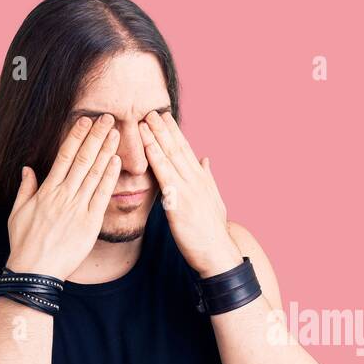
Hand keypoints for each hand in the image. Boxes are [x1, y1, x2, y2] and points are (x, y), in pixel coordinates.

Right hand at [6, 114, 122, 279]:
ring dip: (106, 150)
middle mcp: (63, 195)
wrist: (35, 271)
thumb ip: (26, 188)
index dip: (76, 136)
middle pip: (82, 159)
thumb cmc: (25, 243)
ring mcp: (77, 208)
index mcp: (46, 190)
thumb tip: (27, 168)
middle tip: (108, 118)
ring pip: (94, 173)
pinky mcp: (90, 223)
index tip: (85, 121)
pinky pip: (102, 195)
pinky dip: (109, 177)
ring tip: (117, 132)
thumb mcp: (18, 213)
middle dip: (96, 136)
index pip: (63, 156)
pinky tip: (117, 161)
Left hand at [139, 110, 241, 277]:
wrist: (218, 254)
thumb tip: (206, 159)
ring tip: (145, 121)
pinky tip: (147, 147)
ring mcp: (188, 190)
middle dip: (163, 128)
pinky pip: (164, 176)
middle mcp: (196, 180)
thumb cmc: (213, 232)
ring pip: (170, 157)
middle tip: (150, 110)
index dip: (174, 132)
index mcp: (202, 179)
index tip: (164, 116)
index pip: (186, 150)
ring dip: (156, 137)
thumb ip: (208, 178)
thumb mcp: (215, 201)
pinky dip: (155, 159)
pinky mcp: (179, 203)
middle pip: (177, 148)